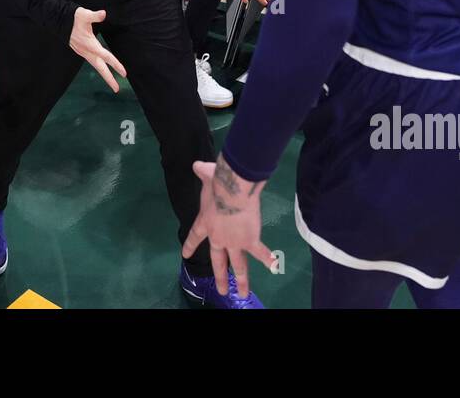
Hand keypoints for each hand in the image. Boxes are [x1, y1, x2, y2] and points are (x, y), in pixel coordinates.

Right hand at [68, 7, 124, 92]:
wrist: (60, 22)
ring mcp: (83, 53)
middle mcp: (87, 51)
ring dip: (105, 75)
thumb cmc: (73, 18)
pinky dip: (99, 67)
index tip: (124, 73)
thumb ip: (95, 16)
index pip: (106, 56)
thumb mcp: (84, 15)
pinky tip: (103, 69)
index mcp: (89, 45)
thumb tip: (103, 14)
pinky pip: (93, 62)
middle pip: (100, 69)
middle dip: (109, 79)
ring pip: (97, 66)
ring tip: (113, 83)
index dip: (115, 64)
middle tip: (117, 89)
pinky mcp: (82, 51)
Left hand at [182, 157, 274, 298]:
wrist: (232, 190)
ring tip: (243, 294)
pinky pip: (260, 252)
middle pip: (217, 261)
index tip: (185, 254)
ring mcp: (234, 243)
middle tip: (221, 290)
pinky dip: (267, 259)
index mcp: (205, 223)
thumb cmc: (218, 182)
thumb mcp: (207, 175)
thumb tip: (197, 165)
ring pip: (238, 266)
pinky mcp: (250, 241)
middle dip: (219, 276)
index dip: (189, 245)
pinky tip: (274, 267)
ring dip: (242, 281)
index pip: (194, 237)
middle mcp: (217, 238)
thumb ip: (202, 171)